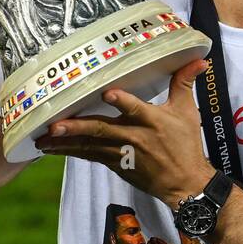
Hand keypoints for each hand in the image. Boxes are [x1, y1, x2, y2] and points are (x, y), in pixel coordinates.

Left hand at [35, 57, 214, 208]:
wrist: (185, 184)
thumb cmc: (185, 145)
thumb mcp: (187, 111)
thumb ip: (184, 82)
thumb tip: (199, 60)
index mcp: (152, 120)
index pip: (136, 109)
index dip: (122, 102)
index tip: (107, 94)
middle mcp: (134, 136)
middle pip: (103, 130)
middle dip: (77, 128)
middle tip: (54, 125)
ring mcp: (122, 153)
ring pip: (90, 146)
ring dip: (65, 142)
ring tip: (43, 138)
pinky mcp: (115, 164)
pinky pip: (89, 156)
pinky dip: (70, 152)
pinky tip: (51, 148)